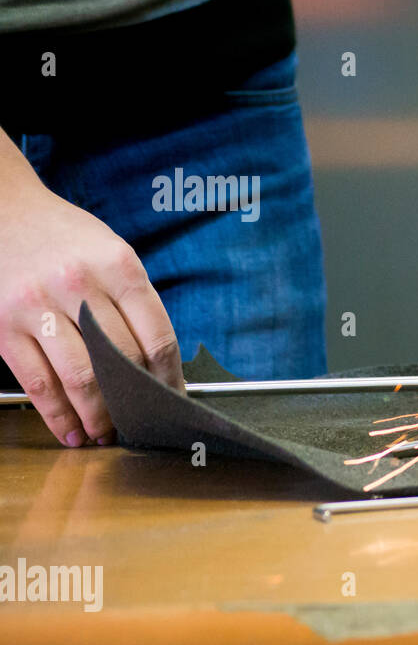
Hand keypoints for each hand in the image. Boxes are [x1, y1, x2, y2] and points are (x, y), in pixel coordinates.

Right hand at [0, 175, 182, 446]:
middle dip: (136, 401)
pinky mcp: (3, 326)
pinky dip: (57, 414)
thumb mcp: (114, 253)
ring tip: (107, 433)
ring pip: (79, 378)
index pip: (157, 337)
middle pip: (121, 361)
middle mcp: (78, 284)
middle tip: (144, 424)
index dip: (170, 379)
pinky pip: (37, 382)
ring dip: (98, 416)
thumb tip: (159, 365)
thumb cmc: (68, 239)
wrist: (5, 210)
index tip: (174, 400)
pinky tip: (71, 431)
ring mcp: (37, 306)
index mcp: (118, 266)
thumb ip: (136, 302)